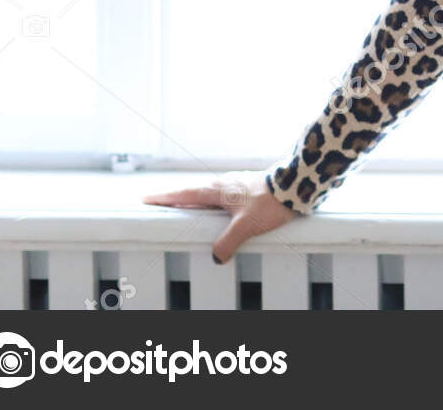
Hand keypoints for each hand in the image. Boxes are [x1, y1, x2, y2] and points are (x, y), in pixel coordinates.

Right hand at [141, 171, 300, 264]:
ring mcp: (237, 185)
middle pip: (193, 193)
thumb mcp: (246, 226)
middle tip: (159, 203)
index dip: (165, 198)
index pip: (185, 195)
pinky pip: (224, 197)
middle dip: (175, 198)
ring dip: (195, 199)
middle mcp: (224, 185)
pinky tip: (219, 209)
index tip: (146, 198)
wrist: (296, 186)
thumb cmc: (271, 202)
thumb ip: (227, 242)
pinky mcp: (249, 189)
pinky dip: (213, 203)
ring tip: (184, 207)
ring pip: (209, 194)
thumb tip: (216, 257)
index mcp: (218, 191)